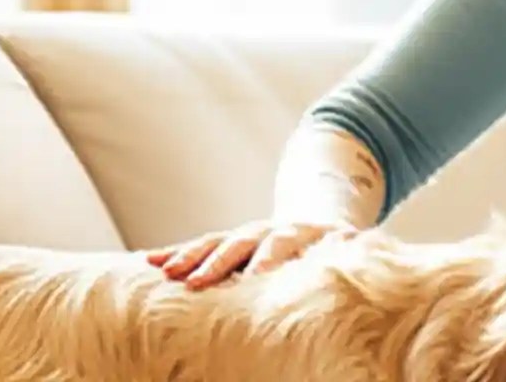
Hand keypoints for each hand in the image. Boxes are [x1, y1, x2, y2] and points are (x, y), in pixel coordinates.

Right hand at [144, 219, 359, 290]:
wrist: (318, 221)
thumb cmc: (334, 248)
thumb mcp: (346, 245)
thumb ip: (349, 248)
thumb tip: (355, 242)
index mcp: (299, 233)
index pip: (282, 244)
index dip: (270, 259)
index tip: (256, 277)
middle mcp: (267, 231)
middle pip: (241, 244)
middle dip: (219, 263)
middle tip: (198, 283)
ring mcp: (244, 235)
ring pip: (213, 243)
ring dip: (188, 257)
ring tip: (163, 271)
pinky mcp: (227, 243)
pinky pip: (197, 246)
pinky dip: (175, 252)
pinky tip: (150, 261)